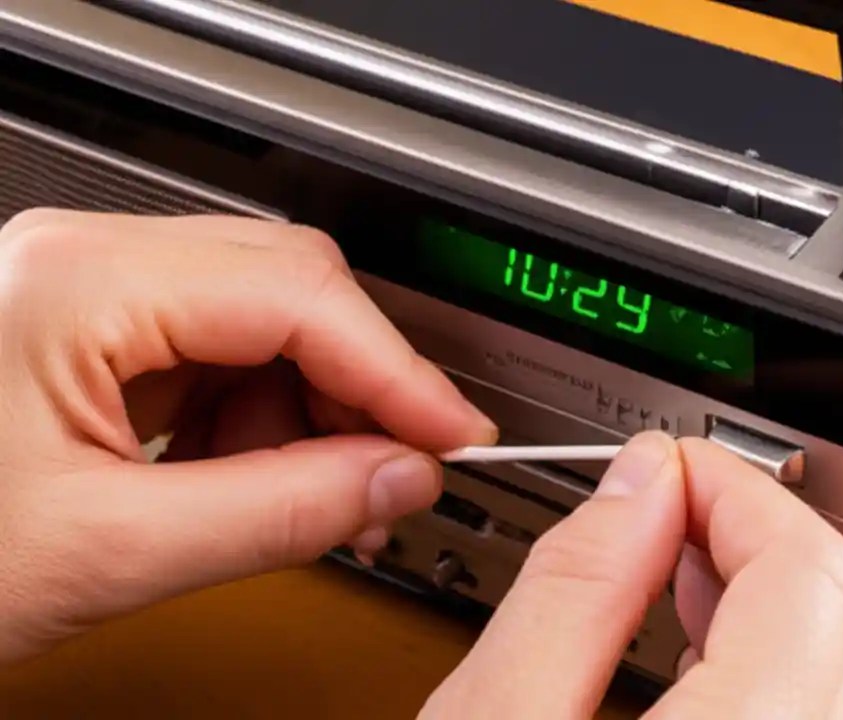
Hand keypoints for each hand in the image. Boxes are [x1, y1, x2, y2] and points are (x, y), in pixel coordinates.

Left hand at [0, 209, 495, 662]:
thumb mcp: (107, 549)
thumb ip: (280, 511)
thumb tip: (400, 476)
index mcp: (79, 281)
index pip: (301, 297)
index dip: (398, 373)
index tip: (454, 436)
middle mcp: (85, 259)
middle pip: (293, 290)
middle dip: (359, 387)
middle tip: (398, 468)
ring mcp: (87, 289)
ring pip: (267, 320)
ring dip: (312, 410)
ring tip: (319, 497)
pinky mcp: (91, 331)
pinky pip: (220, 352)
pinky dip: (261, 419)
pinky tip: (259, 481)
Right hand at [420, 432, 842, 718]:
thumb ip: (572, 588)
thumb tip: (635, 481)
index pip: (806, 563)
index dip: (731, 483)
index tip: (661, 466)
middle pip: (833, 598)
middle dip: (744, 525)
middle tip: (654, 504)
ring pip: (832, 650)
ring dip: (755, 585)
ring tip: (664, 561)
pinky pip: (813, 704)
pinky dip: (761, 650)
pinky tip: (691, 638)